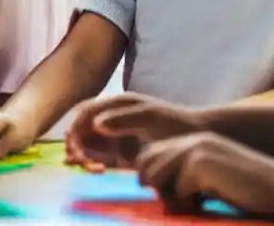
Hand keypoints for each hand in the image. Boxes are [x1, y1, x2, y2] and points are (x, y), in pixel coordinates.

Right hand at [66, 93, 201, 170]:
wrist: (197, 136)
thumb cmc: (175, 123)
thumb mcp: (150, 117)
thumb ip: (123, 118)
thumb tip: (96, 124)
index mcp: (116, 103)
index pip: (85, 112)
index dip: (76, 127)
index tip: (77, 146)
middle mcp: (112, 116)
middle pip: (83, 128)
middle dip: (78, 144)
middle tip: (83, 161)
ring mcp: (117, 133)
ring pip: (89, 143)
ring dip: (85, 155)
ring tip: (95, 167)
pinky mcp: (123, 150)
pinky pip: (101, 156)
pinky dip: (95, 162)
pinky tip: (99, 170)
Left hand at [133, 132, 273, 216]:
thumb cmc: (248, 190)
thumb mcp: (210, 181)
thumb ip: (185, 179)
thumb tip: (157, 193)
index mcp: (194, 141)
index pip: (151, 153)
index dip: (150, 175)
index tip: (166, 196)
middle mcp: (192, 140)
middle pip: (147, 161)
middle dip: (155, 185)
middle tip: (178, 203)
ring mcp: (196, 148)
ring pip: (157, 174)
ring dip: (170, 195)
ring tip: (194, 204)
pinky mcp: (201, 163)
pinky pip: (179, 188)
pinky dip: (190, 202)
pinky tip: (209, 203)